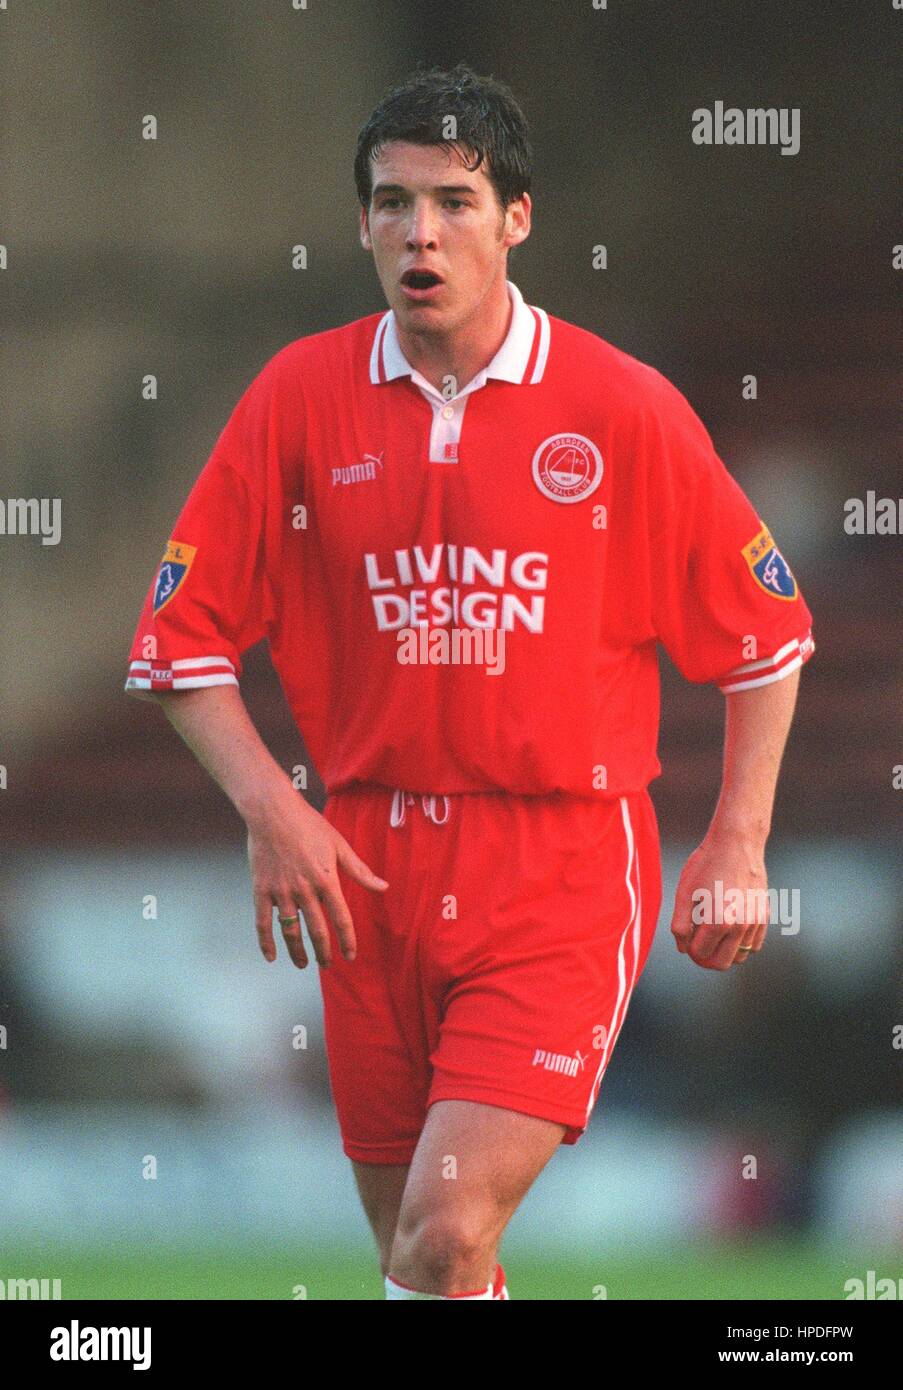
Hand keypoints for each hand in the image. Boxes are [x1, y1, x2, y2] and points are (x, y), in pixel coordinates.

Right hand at [246, 789, 387, 969]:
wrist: (272, 812)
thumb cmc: (308, 824)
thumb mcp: (339, 844)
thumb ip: (360, 870)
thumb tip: (383, 886)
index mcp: (327, 879)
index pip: (341, 918)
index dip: (347, 940)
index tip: (350, 955)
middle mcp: (305, 890)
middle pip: (317, 930)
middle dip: (323, 951)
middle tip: (327, 964)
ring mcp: (281, 892)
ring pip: (290, 931)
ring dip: (297, 952)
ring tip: (303, 963)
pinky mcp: (262, 889)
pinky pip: (263, 922)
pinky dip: (266, 942)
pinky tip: (271, 956)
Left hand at [669, 828, 768, 970]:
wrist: (736, 843)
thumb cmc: (706, 864)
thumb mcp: (684, 893)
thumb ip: (680, 925)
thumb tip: (684, 948)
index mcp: (718, 922)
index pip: (700, 955)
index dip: (690, 950)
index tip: (687, 940)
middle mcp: (741, 926)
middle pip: (722, 964)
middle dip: (707, 958)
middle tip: (698, 944)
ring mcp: (756, 922)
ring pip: (740, 956)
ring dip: (725, 951)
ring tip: (713, 932)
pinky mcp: (764, 915)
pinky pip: (754, 944)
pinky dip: (741, 943)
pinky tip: (730, 928)